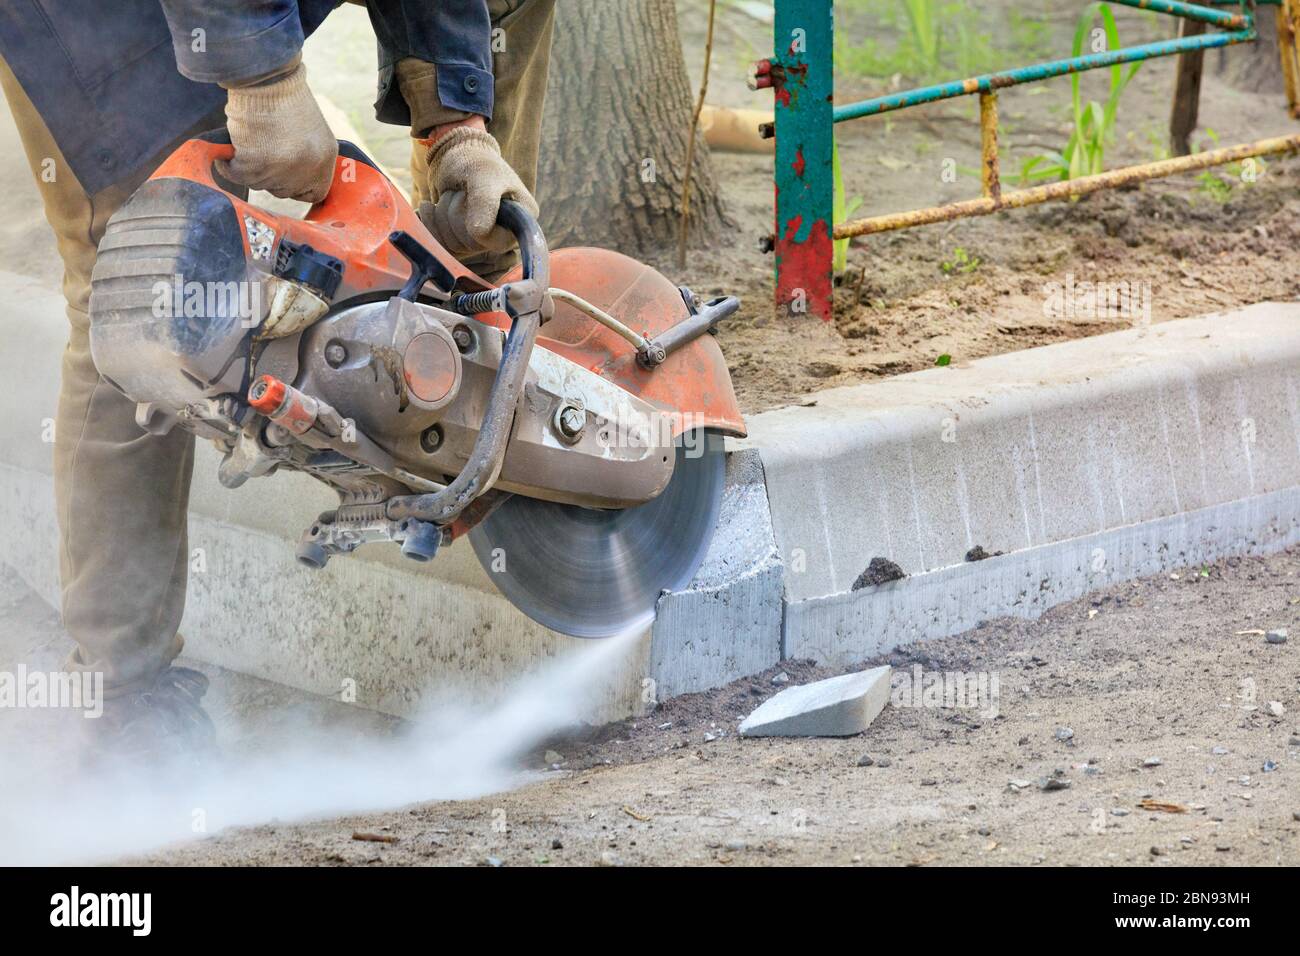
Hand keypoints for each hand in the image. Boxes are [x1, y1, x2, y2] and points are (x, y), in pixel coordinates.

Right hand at [218, 62, 337, 203]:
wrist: (266, 78)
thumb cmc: (285, 97)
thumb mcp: (310, 130)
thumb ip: (306, 155)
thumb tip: (290, 174)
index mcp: (325, 159)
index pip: (316, 193)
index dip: (298, 187)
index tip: (284, 177)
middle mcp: (307, 169)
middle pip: (285, 191)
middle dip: (271, 177)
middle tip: (261, 153)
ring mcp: (282, 170)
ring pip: (260, 184)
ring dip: (249, 169)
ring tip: (247, 145)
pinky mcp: (256, 166)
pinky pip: (237, 175)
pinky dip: (228, 165)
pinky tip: (228, 153)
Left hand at [420, 123, 538, 257]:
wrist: (456, 155)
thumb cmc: (476, 161)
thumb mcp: (482, 176)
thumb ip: (484, 203)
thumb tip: (480, 234)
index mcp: (520, 221)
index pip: (497, 242)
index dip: (476, 227)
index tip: (468, 199)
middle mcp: (504, 235)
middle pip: (471, 245)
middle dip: (455, 215)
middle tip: (458, 193)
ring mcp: (481, 240)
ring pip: (453, 246)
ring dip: (442, 216)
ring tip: (448, 195)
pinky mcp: (461, 239)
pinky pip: (441, 245)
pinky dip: (430, 223)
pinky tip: (429, 206)